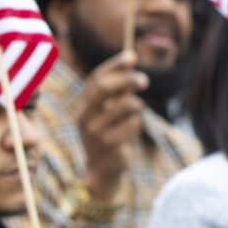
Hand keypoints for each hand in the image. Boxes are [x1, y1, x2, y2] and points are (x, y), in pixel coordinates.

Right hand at [73, 51, 147, 202]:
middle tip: (144, 80)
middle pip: (106, 86)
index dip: (115, 65)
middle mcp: (84, 116)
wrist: (102, 171)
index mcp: (82, 105)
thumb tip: (131, 63)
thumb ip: (117, 91)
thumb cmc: (109, 136)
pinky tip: (128, 136)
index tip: (132, 56)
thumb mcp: (109, 112)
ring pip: (127, 104)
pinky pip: (133, 123)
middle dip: (128, 79)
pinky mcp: (108, 143)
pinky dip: (136, 125)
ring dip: (137, 108)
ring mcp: (94, 130)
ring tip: (131, 119)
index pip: (96, 78)